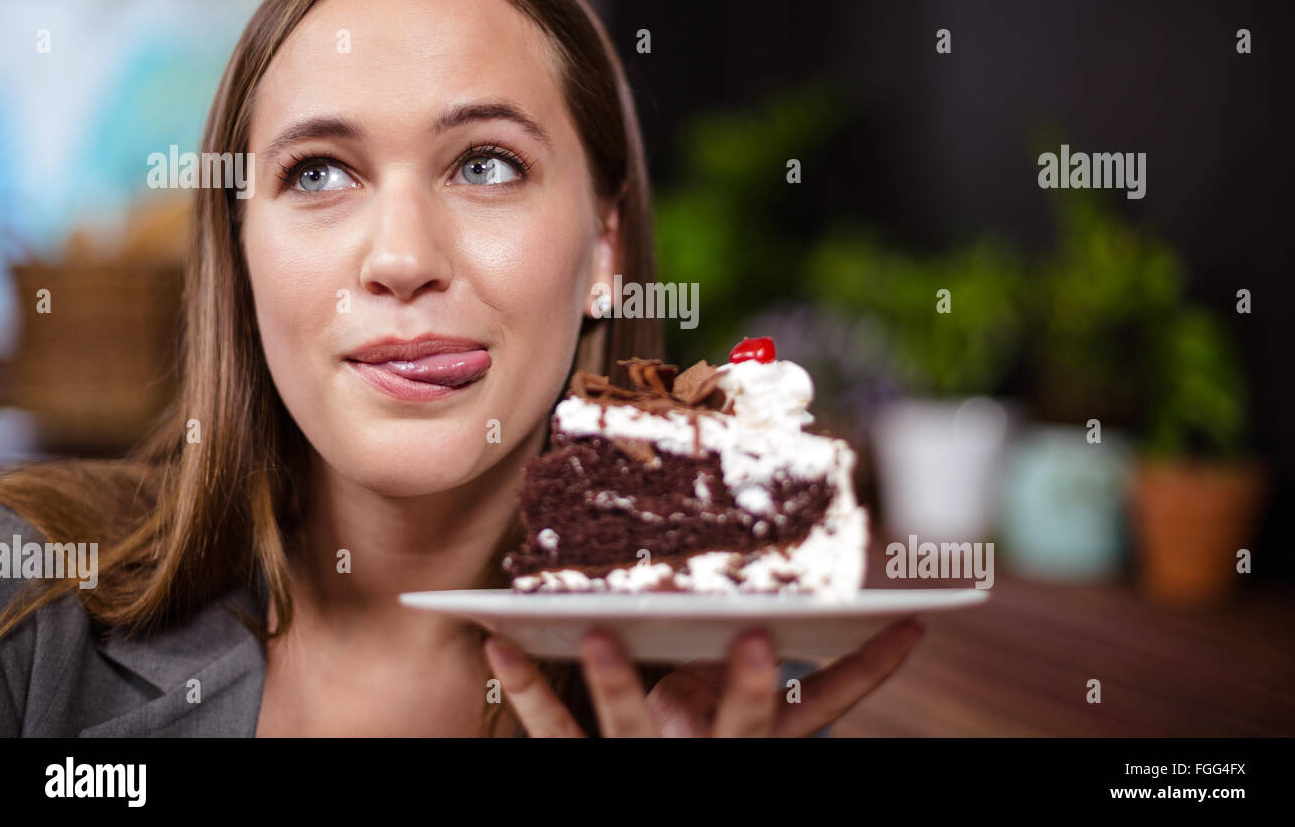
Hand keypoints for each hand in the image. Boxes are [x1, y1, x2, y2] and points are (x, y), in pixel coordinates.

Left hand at [482, 615, 924, 736]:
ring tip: (598, 634)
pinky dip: (523, 687)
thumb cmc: (705, 745)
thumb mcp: (741, 725)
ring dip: (618, 684)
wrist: (660, 819)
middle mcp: (714, 758)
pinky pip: (551, 734)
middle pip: (742, 726)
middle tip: (759, 641)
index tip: (915, 624)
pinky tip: (494, 636)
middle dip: (752, 689)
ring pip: (632, 732)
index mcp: (761, 743)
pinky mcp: (586, 776)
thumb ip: (753, 681)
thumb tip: (784, 604)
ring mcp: (647, 769)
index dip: (876, 668)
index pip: (832, 705)